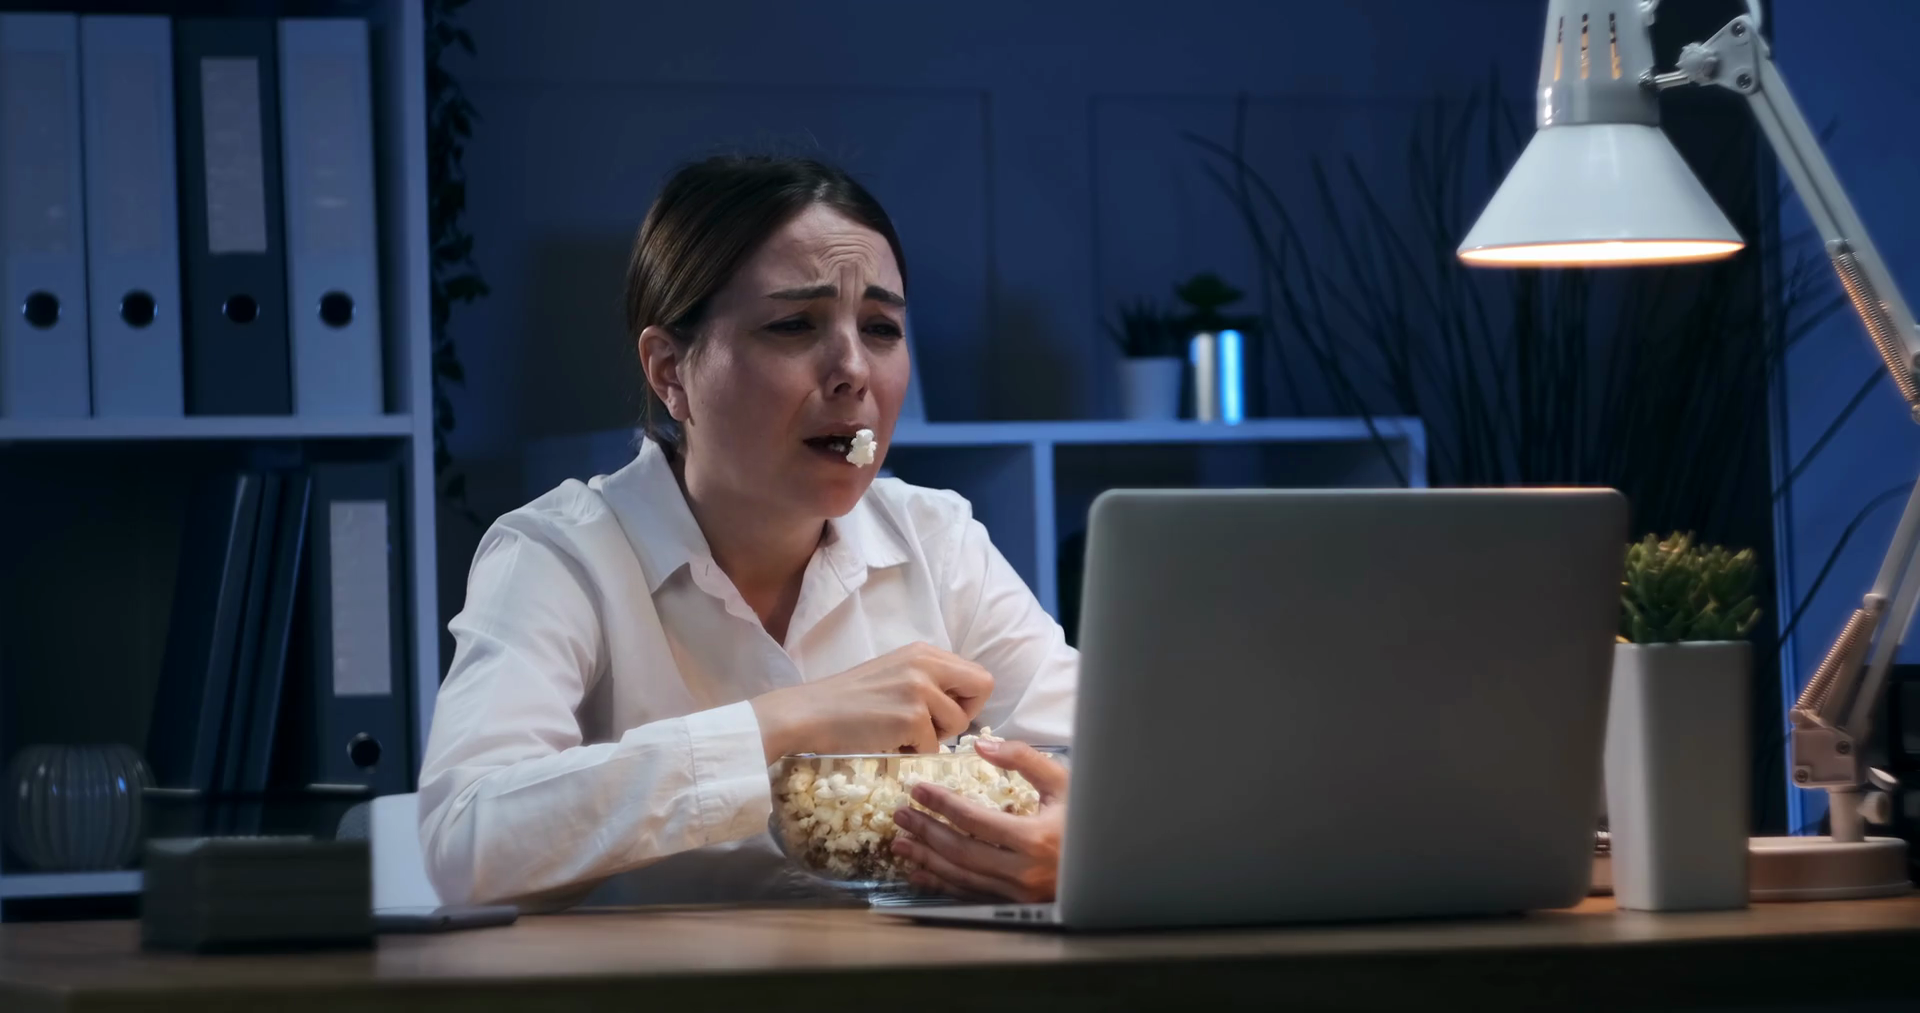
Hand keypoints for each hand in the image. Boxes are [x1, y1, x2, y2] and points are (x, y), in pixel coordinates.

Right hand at [751, 642, 993, 760]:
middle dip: (964, 715)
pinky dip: (912, 752)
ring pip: (957, 725)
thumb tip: (959, 703)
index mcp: (924, 652)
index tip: (944, 713)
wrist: (810, 712)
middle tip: (933, 727)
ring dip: (933, 738)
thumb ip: (928, 680)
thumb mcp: (895, 673)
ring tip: (900, 733)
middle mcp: (926, 663)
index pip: (977, 674)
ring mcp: (919, 689)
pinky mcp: (911, 717)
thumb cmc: (849, 700)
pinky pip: (932, 747)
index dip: (968, 699)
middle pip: (982, 689)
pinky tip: (886, 741)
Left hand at [889, 739, 1068, 902]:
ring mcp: (1017, 893)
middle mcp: (1023, 872)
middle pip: (960, 851)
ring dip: (926, 858)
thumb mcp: (1063, 781)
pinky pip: (969, 894)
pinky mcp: (1014, 904)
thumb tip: (982, 746)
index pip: (975, 820)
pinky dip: (941, 883)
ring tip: (900, 841)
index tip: (918, 789)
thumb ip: (1023, 759)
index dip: (942, 803)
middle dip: (926, 830)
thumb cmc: (1086, 818)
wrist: (1107, 862)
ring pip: (961, 876)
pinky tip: (920, 871)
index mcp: (1035, 838)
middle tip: (900, 813)